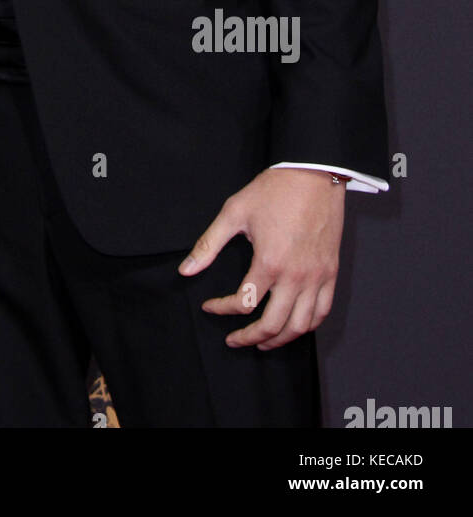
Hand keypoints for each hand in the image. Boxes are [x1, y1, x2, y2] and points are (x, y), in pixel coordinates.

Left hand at [178, 167, 345, 349]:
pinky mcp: (330, 273)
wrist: (313, 174)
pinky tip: (293, 325)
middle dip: (249, 338)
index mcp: (269, 263)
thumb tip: (186, 270)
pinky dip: (307, 326)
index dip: (222, 309)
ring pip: (300, 326)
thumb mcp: (234, 213)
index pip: (243, 304)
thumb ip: (208, 245)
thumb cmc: (274, 190)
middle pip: (272, 325)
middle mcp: (296, 277)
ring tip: (263, 342)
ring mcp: (316, 277)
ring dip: (279, 340)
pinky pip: (322, 312)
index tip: (210, 306)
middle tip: (234, 340)